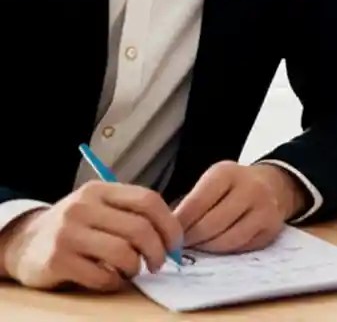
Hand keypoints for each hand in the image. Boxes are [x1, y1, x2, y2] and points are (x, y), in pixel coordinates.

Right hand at [0, 182, 182, 290]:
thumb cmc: (77, 226)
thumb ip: (131, 213)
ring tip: (132, 270)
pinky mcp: (57, 260)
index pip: (149, 200)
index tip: (175, 244)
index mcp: (100, 190)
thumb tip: (174, 237)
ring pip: (123, 253)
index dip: (170, 225)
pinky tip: (112, 279)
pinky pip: (102, 276)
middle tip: (158, 263)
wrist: (26, 242)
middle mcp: (82, 207)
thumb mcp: (100, 207)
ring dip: (136, 267)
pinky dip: (115, 282)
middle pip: (140, 228)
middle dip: (158, 251)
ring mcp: (68, 233)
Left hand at [175, 162, 301, 253]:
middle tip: (180, 246)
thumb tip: (167, 233)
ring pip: (227, 240)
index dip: (179, 224)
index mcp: (228, 173)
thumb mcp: (212, 183)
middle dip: (191, 239)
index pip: (196, 203)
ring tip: (198, 247)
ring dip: (207, 248)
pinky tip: (218, 245)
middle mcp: (250, 188)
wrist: (273, 185)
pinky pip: (241, 247)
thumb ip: (191, 204)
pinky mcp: (271, 229)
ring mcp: (264, 209)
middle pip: (211, 224)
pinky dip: (226, 251)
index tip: (168, 234)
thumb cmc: (232, 187)